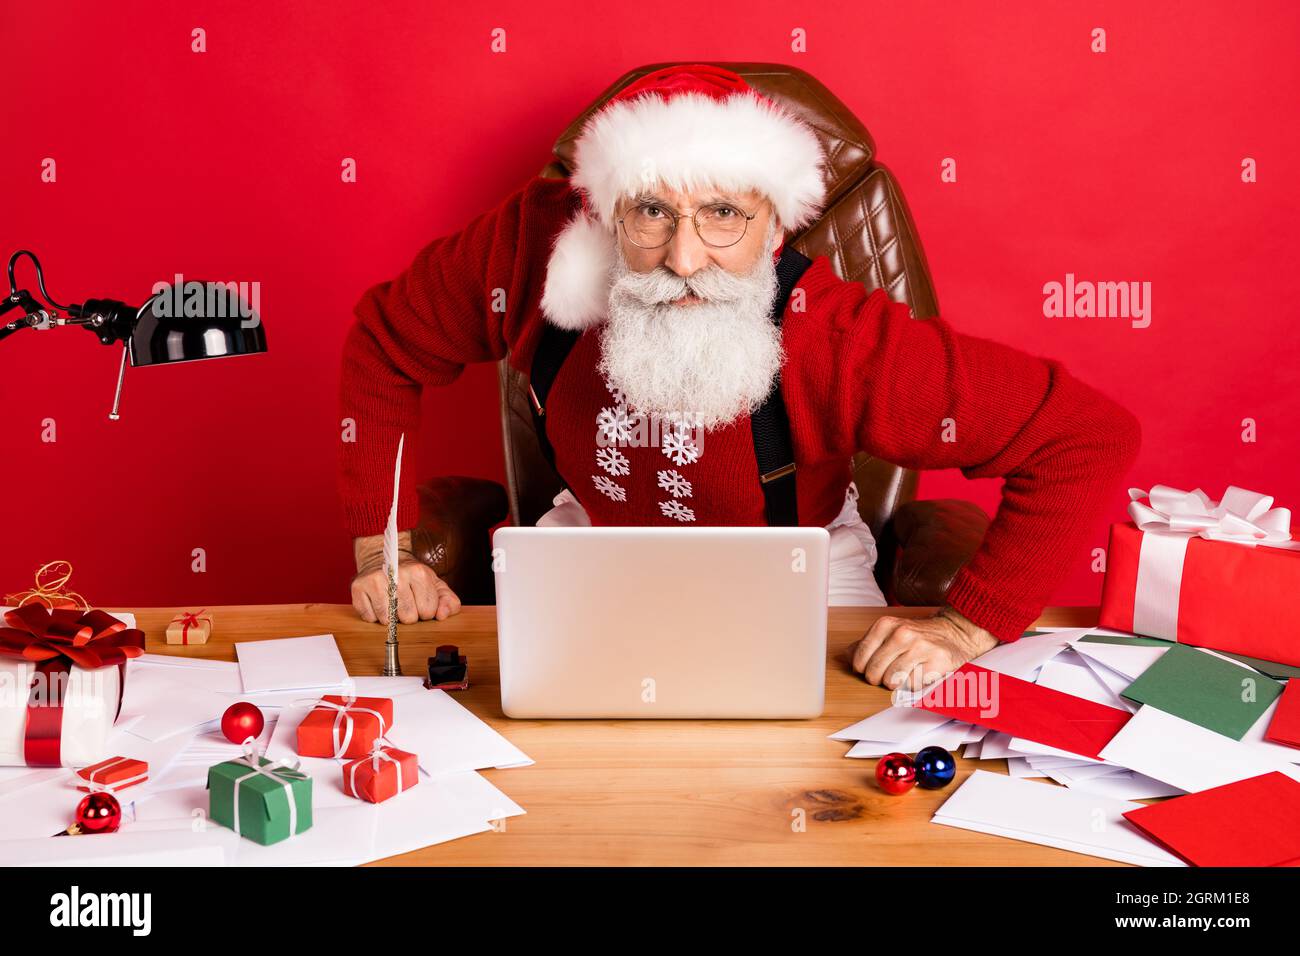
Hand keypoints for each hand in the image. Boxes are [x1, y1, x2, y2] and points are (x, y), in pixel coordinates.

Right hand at [350, 530, 461, 624]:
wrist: (386, 557)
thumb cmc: (413, 576)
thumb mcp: (436, 585)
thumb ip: (449, 602)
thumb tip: (442, 615)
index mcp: (419, 572)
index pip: (428, 611)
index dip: (426, 612)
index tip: (421, 602)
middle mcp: (396, 574)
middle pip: (408, 618)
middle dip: (409, 616)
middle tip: (406, 603)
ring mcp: (375, 580)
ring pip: (387, 620)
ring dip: (391, 618)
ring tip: (393, 603)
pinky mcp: (358, 588)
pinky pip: (369, 618)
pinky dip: (375, 616)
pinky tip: (379, 603)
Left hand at [850, 606, 999, 690]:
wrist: (954, 633)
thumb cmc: (917, 637)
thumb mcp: (889, 633)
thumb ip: (866, 644)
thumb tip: (845, 656)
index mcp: (886, 625)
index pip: (860, 659)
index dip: (863, 669)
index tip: (870, 668)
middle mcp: (902, 634)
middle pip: (874, 672)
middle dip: (879, 678)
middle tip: (888, 674)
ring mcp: (920, 648)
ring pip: (892, 681)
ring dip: (896, 683)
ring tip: (904, 673)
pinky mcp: (936, 662)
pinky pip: (912, 685)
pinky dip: (913, 685)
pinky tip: (919, 674)